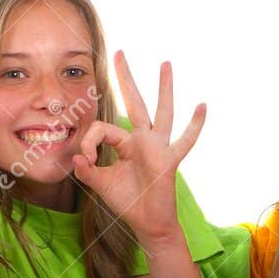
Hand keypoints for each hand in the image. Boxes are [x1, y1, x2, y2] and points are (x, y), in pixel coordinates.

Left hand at [73, 51, 205, 241]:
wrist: (148, 224)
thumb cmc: (128, 203)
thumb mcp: (102, 185)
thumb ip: (88, 171)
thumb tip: (76, 159)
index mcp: (125, 144)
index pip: (103, 129)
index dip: (88, 141)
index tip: (84, 159)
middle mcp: (143, 140)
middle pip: (135, 103)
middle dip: (126, 78)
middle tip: (119, 53)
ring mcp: (158, 148)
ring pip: (162, 112)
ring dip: (163, 88)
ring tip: (165, 64)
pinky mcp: (169, 160)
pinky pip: (184, 141)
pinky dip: (194, 126)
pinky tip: (202, 106)